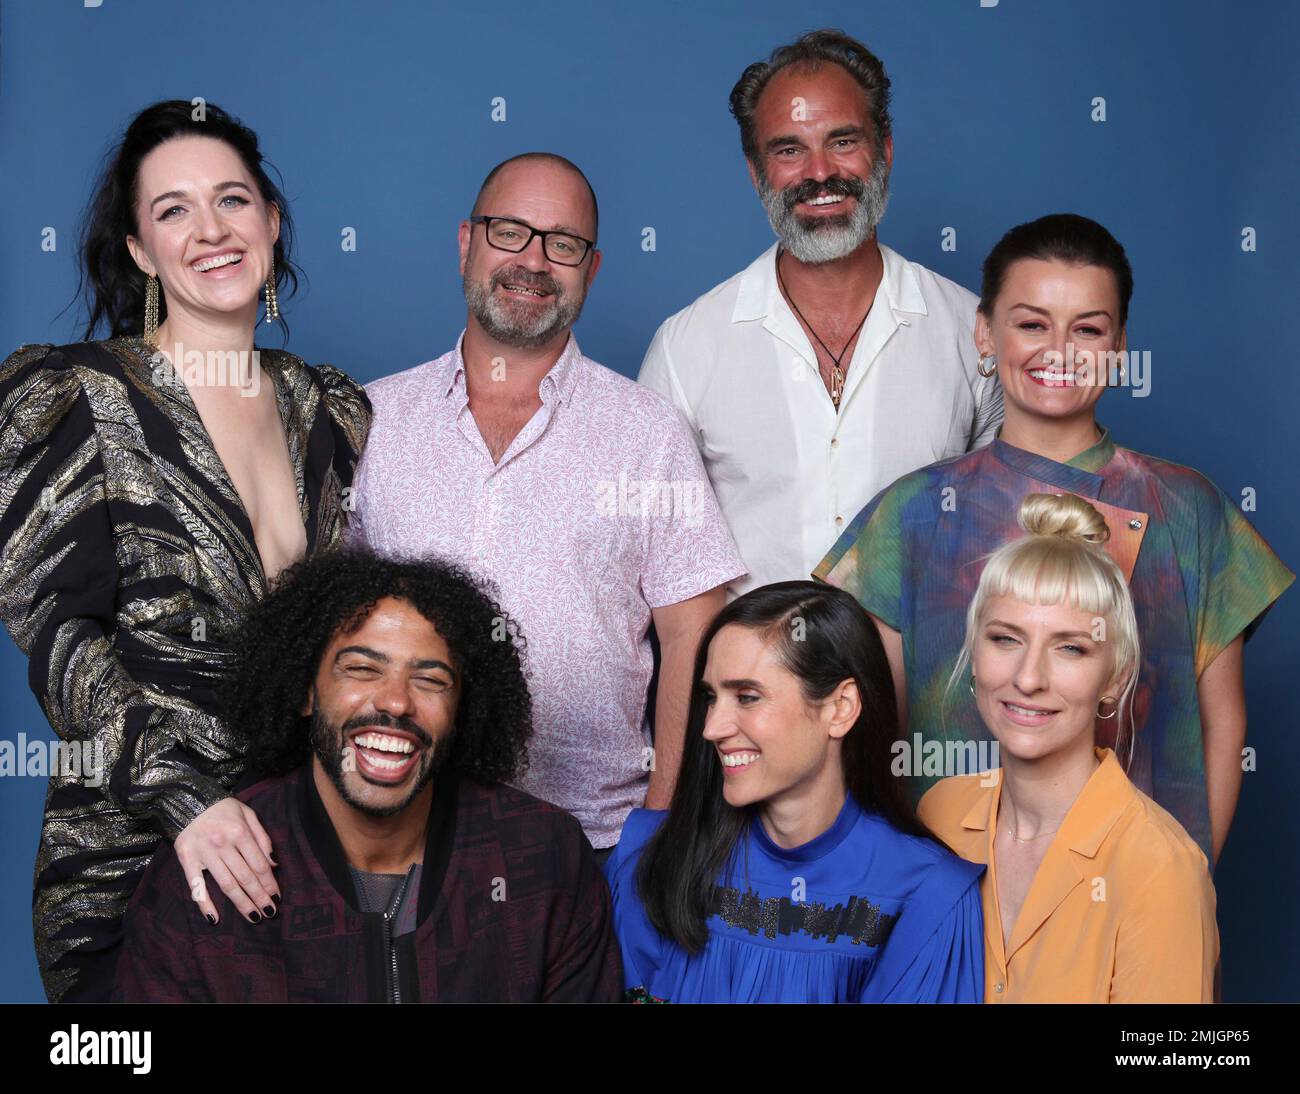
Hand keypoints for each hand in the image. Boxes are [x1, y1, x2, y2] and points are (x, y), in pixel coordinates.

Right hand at [174, 797, 279, 924]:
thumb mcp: (247, 813)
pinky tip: (215, 919)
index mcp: (240, 832)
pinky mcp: (186, 860)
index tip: (277, 897)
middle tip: (270, 913)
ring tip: (254, 917)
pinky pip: (196, 886)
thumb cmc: (222, 808)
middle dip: (260, 897)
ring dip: (241, 903)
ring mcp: (204, 854)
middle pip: (245, 877)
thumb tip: (273, 863)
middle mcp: (223, 844)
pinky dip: (205, 904)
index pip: (259, 864)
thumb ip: (262, 838)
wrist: (187, 800)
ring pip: (226, 884)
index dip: (269, 883)